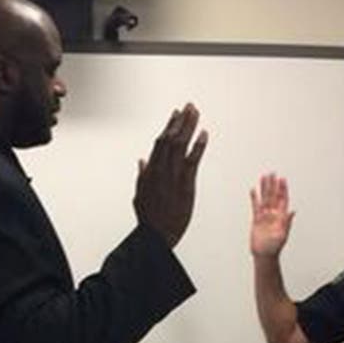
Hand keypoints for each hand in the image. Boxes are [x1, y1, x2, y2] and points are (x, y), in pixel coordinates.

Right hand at [134, 103, 208, 248]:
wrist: (156, 235)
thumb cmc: (149, 218)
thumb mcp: (140, 195)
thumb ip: (142, 176)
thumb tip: (142, 162)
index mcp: (150, 172)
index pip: (160, 143)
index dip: (169, 126)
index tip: (175, 115)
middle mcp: (160, 170)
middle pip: (171, 138)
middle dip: (180, 121)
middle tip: (189, 107)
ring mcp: (173, 176)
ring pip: (180, 145)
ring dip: (189, 126)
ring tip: (196, 113)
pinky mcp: (185, 184)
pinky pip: (193, 160)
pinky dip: (199, 146)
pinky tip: (204, 134)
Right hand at [250, 173, 294, 259]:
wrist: (264, 254)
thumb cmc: (274, 247)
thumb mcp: (282, 234)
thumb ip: (286, 222)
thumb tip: (292, 211)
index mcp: (281, 216)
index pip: (282, 199)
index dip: (282, 189)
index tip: (282, 179)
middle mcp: (273, 214)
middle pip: (273, 195)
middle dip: (273, 184)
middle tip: (273, 173)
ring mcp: (265, 216)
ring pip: (264, 198)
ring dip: (264, 188)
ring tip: (263, 177)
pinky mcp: (257, 219)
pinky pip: (255, 206)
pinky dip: (254, 198)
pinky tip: (254, 190)